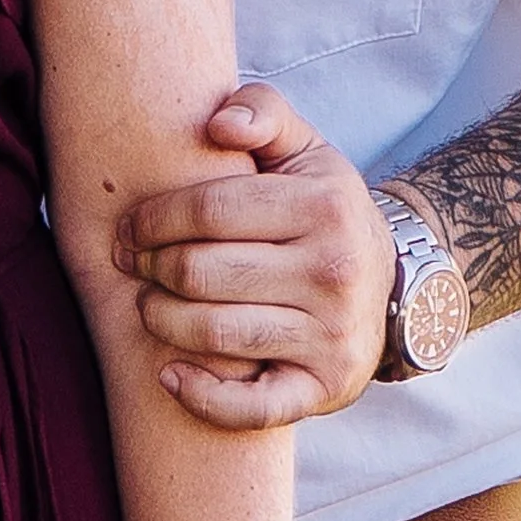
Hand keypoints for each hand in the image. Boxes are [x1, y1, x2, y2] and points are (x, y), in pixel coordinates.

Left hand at [114, 83, 397, 427]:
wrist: (391, 283)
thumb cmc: (323, 208)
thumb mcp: (305, 149)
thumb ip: (262, 112)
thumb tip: (217, 123)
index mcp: (324, 206)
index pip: (208, 211)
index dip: (153, 220)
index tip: (128, 229)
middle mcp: (334, 271)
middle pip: (201, 273)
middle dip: (150, 268)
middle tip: (132, 265)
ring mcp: (333, 335)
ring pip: (214, 334)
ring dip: (161, 321)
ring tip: (148, 305)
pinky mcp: (325, 386)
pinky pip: (254, 408)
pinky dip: (202, 398)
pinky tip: (169, 375)